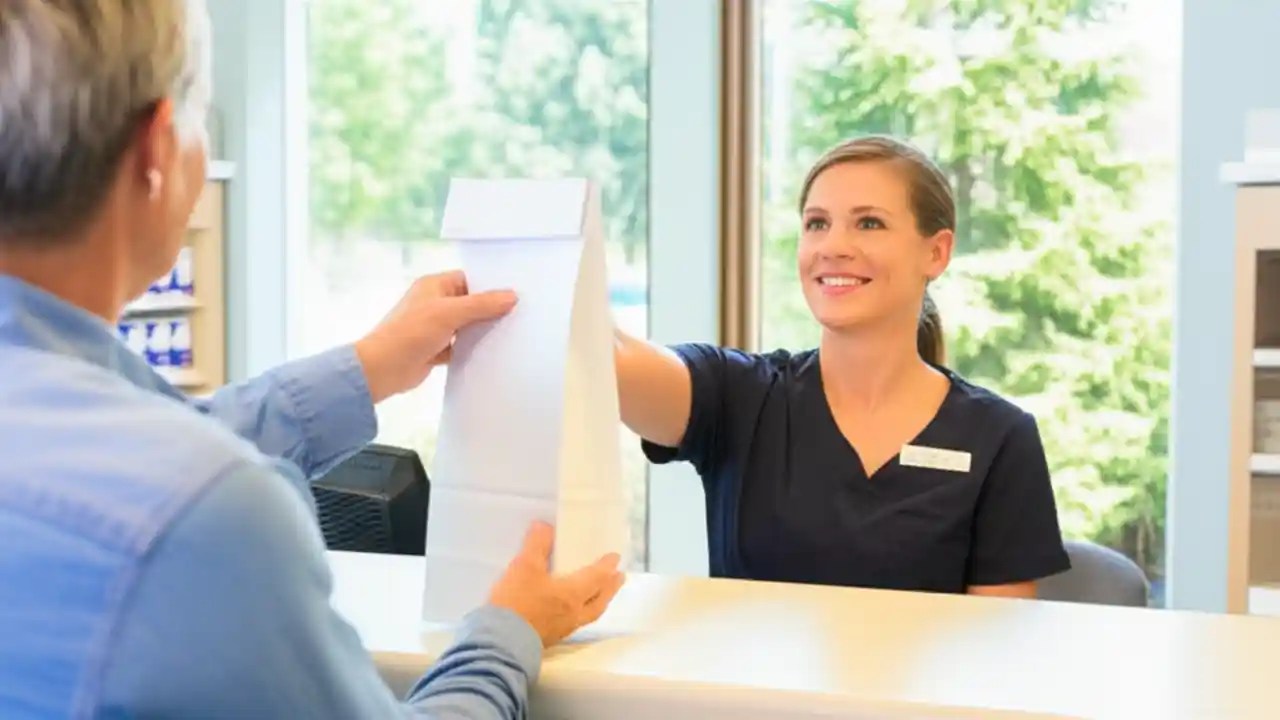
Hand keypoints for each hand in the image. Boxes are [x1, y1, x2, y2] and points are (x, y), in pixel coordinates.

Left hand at [355, 271, 515, 402]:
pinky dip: (472, 349)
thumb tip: (511, 296)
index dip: (490, 286)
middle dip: (490, 310)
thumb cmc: (411, 333)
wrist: (383, 369)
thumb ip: (481, 305)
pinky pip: (460, 345)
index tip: (516, 293)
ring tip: (512, 333)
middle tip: (519, 314)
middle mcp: (434, 303)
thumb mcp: (449, 313)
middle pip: (470, 303)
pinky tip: (492, 353)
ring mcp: (434, 327)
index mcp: (434, 286)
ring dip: (482, 331)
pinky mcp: (436, 348)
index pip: (468, 279)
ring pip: (466, 325)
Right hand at [488, 522, 625, 646]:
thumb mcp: (524, 567)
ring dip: (599, 602)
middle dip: (611, 587)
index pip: (597, 578)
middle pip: (600, 600)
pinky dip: (582, 614)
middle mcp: (574, 613)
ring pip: (589, 614)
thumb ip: (536, 545)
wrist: (500, 642)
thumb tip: (544, 526)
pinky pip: (575, 623)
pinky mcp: (551, 639)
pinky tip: (573, 612)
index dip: (607, 566)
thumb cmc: (517, 601)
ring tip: (601, 595)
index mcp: (573, 594)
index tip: (616, 558)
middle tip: (620, 577)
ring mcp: (563, 629)